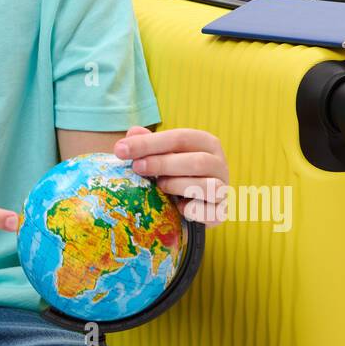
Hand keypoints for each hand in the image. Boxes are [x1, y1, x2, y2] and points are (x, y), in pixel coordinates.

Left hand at [112, 126, 229, 225]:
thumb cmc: (175, 171)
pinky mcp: (221, 212)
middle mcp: (219, 163)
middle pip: (195, 161)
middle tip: (136, 167)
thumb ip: (149, 143)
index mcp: (205, 142)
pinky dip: (192, 210)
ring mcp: (223, 188)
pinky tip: (178, 207)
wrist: (195, 200)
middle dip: (162, 163)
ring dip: (177, 185)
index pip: (179, 138)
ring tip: (159, 186)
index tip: (121, 150)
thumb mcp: (162, 153)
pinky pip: (210, 213)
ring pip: (207, 186)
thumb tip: (132, 132)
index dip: (149, 143)